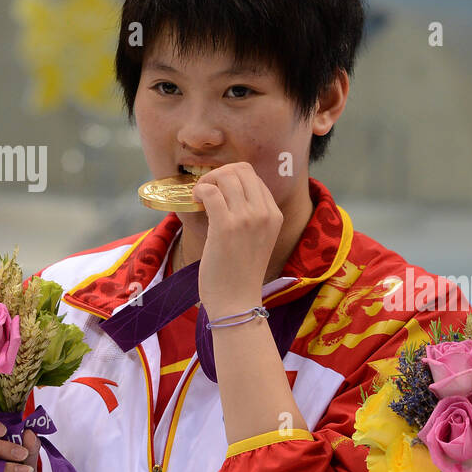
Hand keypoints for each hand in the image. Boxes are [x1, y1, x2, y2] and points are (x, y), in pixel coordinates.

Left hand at [193, 163, 282, 315]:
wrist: (237, 301)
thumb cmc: (241, 274)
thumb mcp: (258, 239)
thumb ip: (251, 216)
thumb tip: (226, 192)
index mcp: (275, 215)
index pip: (253, 177)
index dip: (231, 179)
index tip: (218, 193)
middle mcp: (264, 213)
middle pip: (241, 170)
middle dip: (219, 174)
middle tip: (207, 192)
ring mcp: (247, 219)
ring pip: (225, 177)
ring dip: (207, 181)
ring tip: (201, 198)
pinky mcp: (226, 226)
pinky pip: (211, 191)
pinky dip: (199, 191)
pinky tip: (196, 202)